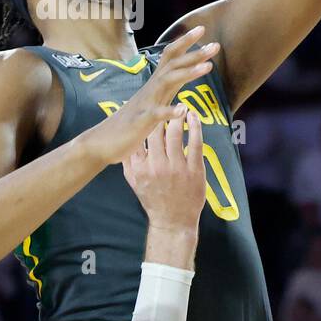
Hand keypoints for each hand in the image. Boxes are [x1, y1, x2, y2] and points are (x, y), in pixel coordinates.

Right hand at [87, 25, 218, 166]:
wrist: (102, 142)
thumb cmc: (128, 125)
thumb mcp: (151, 104)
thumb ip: (165, 92)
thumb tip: (181, 82)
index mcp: (155, 86)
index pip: (171, 57)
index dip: (186, 42)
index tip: (202, 29)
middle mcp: (151, 89)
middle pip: (172, 64)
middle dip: (194, 53)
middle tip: (215, 45)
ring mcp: (145, 103)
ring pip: (167, 81)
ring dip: (188, 73)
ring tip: (208, 67)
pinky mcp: (141, 121)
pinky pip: (156, 114)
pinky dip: (170, 111)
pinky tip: (183, 109)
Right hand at [123, 110, 206, 233]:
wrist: (172, 222)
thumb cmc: (152, 200)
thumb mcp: (133, 181)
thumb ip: (129, 161)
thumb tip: (125, 139)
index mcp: (141, 167)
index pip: (141, 136)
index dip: (145, 118)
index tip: (148, 105)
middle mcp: (157, 166)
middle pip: (157, 131)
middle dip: (160, 114)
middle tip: (165, 98)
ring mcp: (176, 168)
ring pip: (175, 133)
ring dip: (177, 116)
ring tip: (181, 105)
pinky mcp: (194, 170)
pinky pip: (195, 142)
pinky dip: (195, 126)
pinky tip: (194, 116)